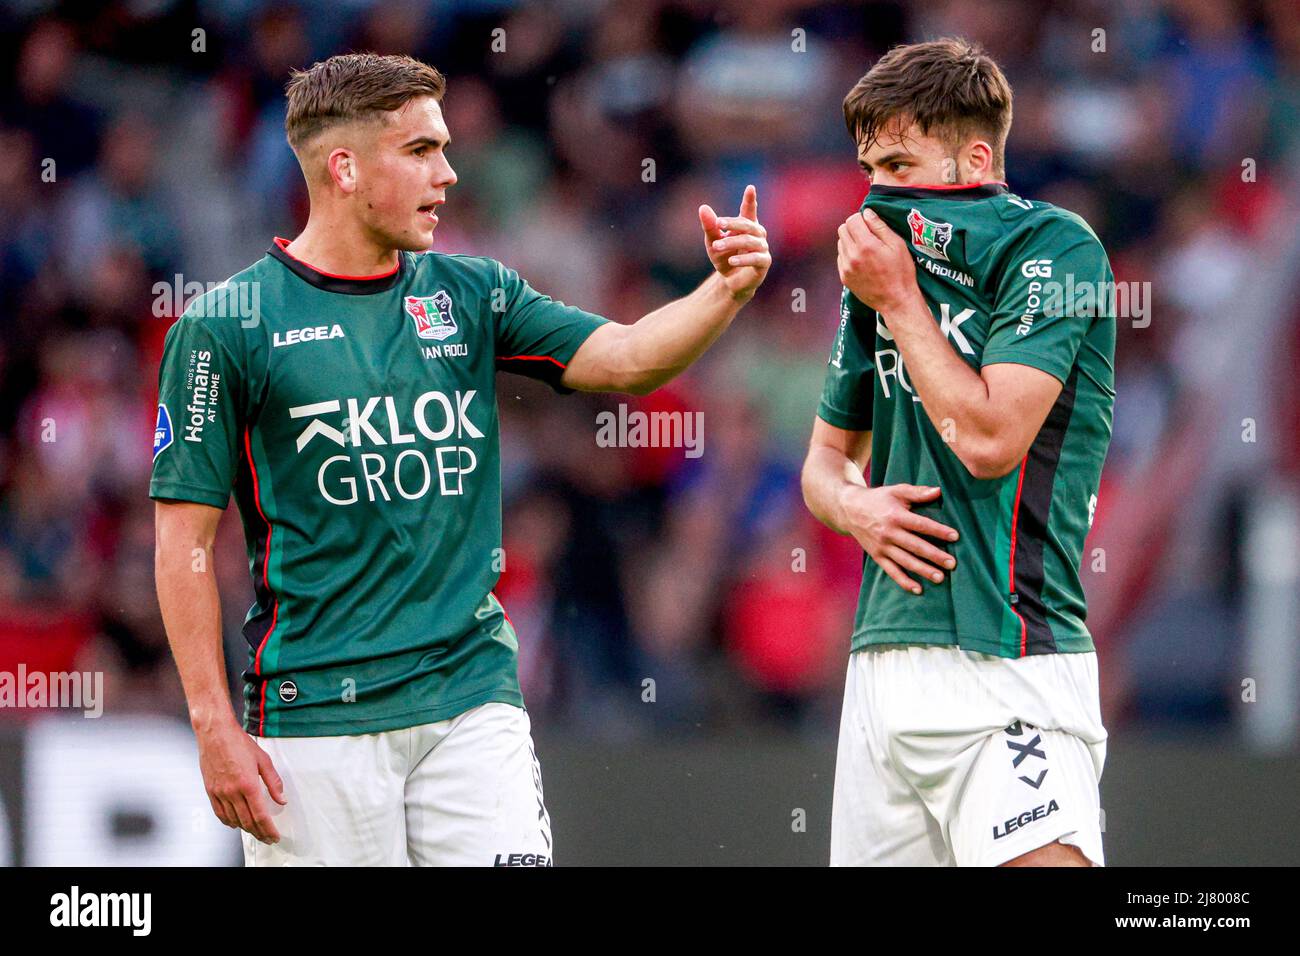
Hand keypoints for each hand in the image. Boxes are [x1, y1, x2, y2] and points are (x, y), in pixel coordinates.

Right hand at [196, 718, 285, 843]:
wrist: (216, 734)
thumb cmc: (239, 743)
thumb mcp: (263, 760)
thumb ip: (273, 782)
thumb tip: (281, 799)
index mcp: (248, 784)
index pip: (260, 815)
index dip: (268, 829)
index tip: (274, 836)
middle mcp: (232, 792)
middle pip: (247, 821)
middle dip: (259, 833)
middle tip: (267, 838)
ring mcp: (220, 793)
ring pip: (233, 820)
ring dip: (245, 829)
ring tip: (255, 832)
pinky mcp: (210, 791)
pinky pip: (220, 813)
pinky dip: (229, 822)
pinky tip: (235, 823)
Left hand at [700, 184, 770, 301]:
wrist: (729, 282)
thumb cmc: (723, 258)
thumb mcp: (713, 241)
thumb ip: (710, 226)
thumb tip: (703, 207)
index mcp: (746, 226)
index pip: (749, 210)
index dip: (750, 200)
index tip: (750, 188)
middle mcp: (757, 235)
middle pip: (748, 224)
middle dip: (733, 223)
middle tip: (718, 224)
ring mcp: (762, 248)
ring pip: (749, 241)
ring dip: (732, 242)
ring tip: (716, 246)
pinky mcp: (764, 263)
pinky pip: (756, 258)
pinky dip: (743, 259)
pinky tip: (732, 260)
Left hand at [837, 207, 919, 315]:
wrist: (896, 301)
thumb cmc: (901, 272)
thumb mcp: (897, 245)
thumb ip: (879, 227)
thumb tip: (866, 213)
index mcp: (866, 245)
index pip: (852, 220)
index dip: (861, 219)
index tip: (870, 225)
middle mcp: (852, 256)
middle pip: (842, 229)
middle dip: (854, 228)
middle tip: (868, 235)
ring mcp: (846, 268)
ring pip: (840, 243)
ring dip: (850, 241)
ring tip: (866, 249)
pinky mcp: (844, 277)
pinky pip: (841, 258)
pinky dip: (849, 255)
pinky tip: (862, 261)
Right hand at [839, 483, 958, 593]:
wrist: (849, 509)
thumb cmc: (878, 499)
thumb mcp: (896, 491)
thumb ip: (917, 492)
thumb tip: (938, 491)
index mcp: (895, 516)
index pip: (921, 525)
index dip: (938, 531)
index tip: (955, 536)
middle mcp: (888, 533)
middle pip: (915, 546)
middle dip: (935, 556)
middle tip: (952, 564)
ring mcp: (882, 547)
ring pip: (905, 561)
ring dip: (923, 570)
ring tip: (940, 578)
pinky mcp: (877, 556)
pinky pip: (891, 571)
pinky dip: (904, 581)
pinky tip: (918, 589)